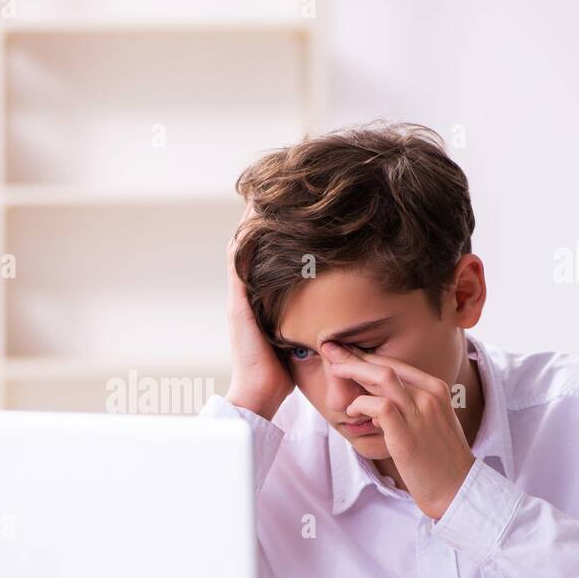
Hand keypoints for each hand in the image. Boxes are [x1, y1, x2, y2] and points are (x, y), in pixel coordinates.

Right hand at [224, 202, 293, 419]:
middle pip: (252, 241)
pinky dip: (245, 236)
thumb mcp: (302, 336)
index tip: (293, 201)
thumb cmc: (283, 373)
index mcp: (260, 299)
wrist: (260, 394)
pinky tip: (253, 213)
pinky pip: (239, 261)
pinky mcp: (238, 302)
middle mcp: (246, 292)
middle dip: (264, 212)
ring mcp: (240, 295)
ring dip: (252, 216)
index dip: (276, 226)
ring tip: (264, 187)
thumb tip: (340, 307)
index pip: (267, 253)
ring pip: (243, 245)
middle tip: (278, 183)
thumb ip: (312, 317)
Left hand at [319, 342, 475, 519]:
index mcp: (436, 389)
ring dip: (352, 371)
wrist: (457, 489)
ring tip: (334, 372)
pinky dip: (360, 405)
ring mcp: (419, 414)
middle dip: (353, 356)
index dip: (366, 355)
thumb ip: (410, 406)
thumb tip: (377, 401)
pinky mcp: (406, 436)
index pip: (395, 364)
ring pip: (381, 377)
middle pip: (385, 365)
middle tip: (330, 349)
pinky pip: (379, 407)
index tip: (344, 351)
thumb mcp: (430, 422)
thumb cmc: (440, 460)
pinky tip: (351, 412)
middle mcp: (429, 396)